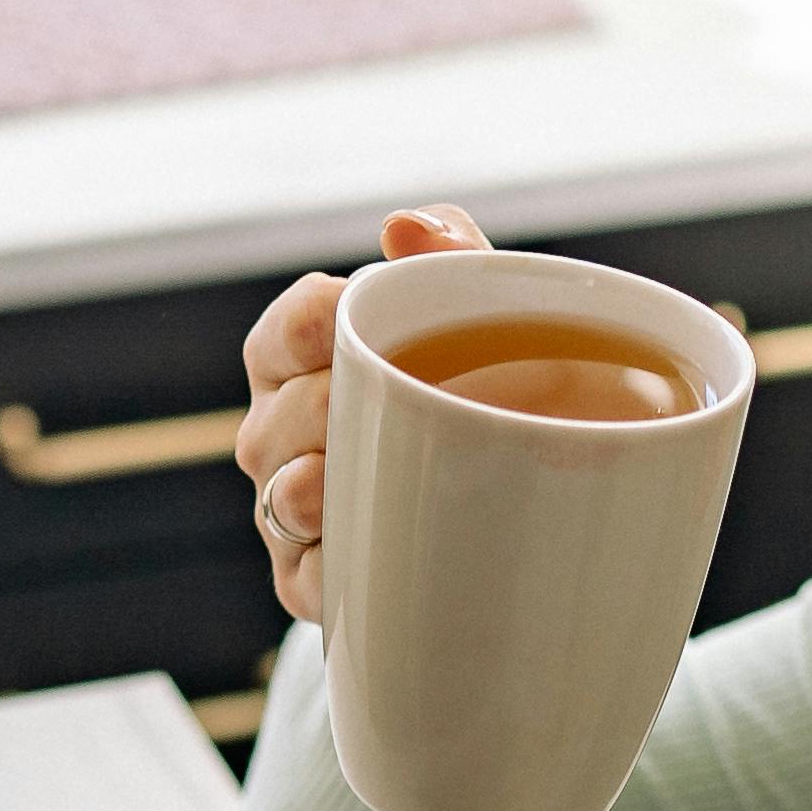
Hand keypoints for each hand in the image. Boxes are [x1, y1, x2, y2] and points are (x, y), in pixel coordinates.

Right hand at [232, 203, 489, 623]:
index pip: (281, 335)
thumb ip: (449, 252)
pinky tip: (376, 557)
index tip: (358, 316)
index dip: (312, 324)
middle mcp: (280, 436)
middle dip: (328, 408)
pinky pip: (309, 581)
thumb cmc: (482, 387)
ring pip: (282, 499)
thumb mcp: (475, 312)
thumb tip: (404, 226)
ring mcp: (288, 513)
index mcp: (300, 363)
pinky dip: (338, 568)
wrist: (533, 499)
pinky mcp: (314, 584)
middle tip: (396, 403)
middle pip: (278, 419)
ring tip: (357, 476)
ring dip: (315, 489)